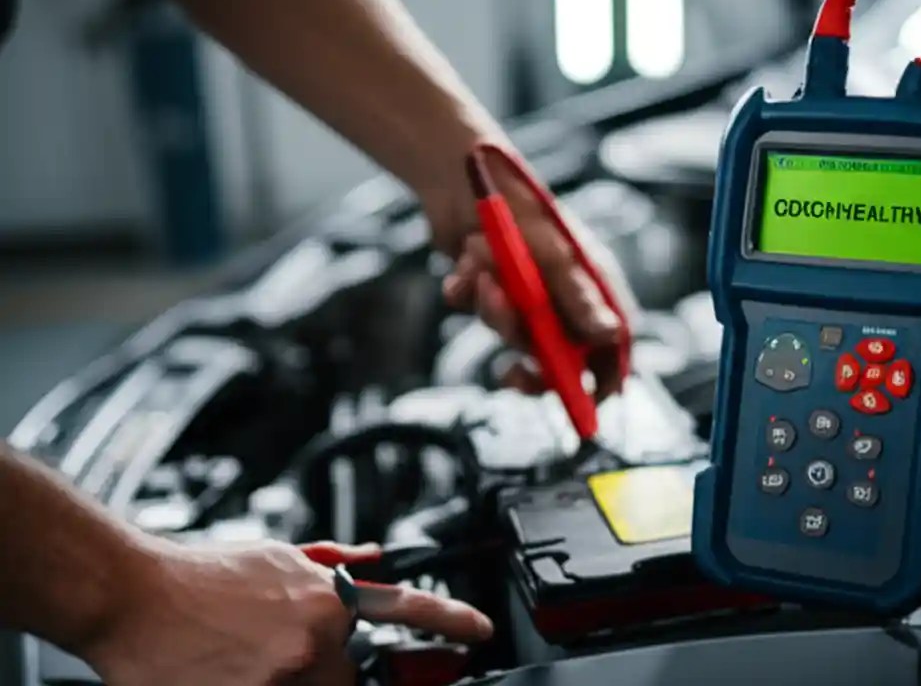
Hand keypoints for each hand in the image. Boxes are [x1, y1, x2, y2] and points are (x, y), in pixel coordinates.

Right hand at [82, 539, 491, 685]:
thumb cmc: (196, 577)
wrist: (132, 596)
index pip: (407, 608)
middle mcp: (315, 638)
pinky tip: (233, 670)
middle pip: (348, 673)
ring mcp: (287, 677)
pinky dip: (265, 683)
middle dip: (325, 666)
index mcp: (326, 597)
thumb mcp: (273, 555)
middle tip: (275, 650)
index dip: (451, 622)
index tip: (480, 631)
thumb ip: (328, 563)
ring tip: (245, 658)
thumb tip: (374, 559)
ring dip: (291, 679)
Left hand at [441, 151, 636, 398]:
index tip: (584, 408)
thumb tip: (611, 338)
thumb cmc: (522, 207)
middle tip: (512, 372)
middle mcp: (562, 294)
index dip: (600, 383)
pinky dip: (465, 294)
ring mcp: (525, 293)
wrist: (462, 174)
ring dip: (492, 313)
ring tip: (482, 277)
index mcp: (592, 288)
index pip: (609, 351)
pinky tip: (462, 266)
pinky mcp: (488, 287)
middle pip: (558, 356)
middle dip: (530, 359)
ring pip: (510, 334)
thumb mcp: (554, 259)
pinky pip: (474, 313)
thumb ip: (579, 302)